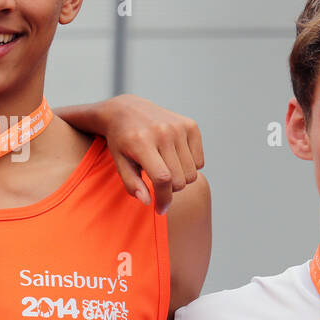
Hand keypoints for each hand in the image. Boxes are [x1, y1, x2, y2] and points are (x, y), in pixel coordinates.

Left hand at [98, 95, 203, 213]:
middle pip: (180, 180)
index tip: (160, 209)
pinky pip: (200, 161)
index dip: (164, 199)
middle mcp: (163, 132)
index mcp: (142, 142)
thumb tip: (148, 202)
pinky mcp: (190, 126)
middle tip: (157, 182)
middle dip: (169, 189)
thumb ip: (132, 184)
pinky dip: (190, 166)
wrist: (127, 110)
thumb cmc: (121, 141)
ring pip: (192, 173)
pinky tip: (174, 158)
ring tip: (165, 169)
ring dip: (180, 178)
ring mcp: (179, 127)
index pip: (162, 178)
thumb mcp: (120, 163)